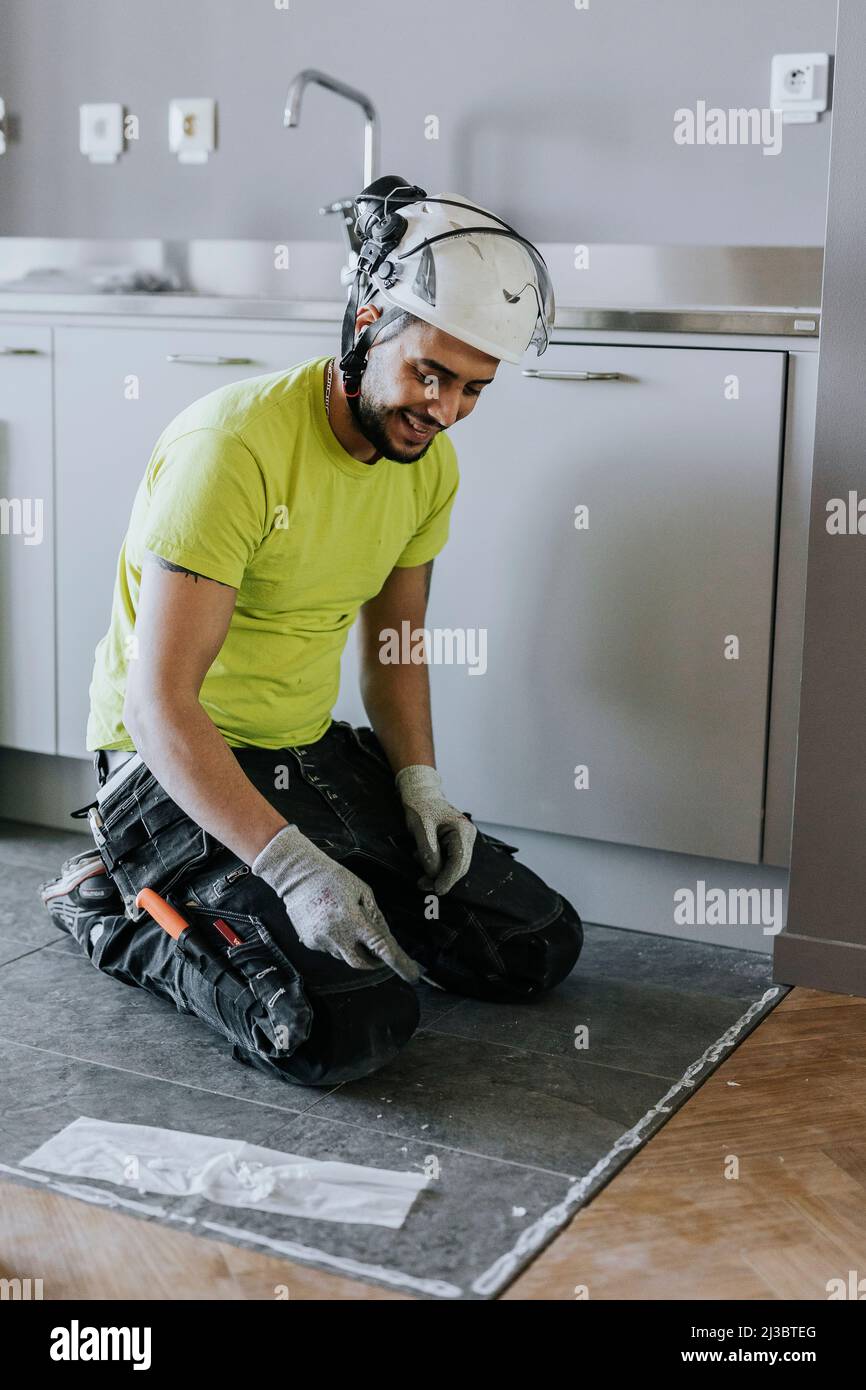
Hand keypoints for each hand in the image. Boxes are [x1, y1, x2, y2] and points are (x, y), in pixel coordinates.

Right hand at [251, 825, 420, 982]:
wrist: (297, 875)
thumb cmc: (333, 878)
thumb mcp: (363, 891)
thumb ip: (375, 916)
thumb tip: (385, 937)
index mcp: (352, 919)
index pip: (381, 947)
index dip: (398, 963)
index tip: (412, 974)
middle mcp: (335, 935)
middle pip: (360, 963)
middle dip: (373, 962)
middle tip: (379, 954)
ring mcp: (321, 941)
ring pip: (344, 956)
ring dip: (352, 948)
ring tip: (346, 923)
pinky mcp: (310, 942)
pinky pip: (330, 949)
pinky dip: (337, 942)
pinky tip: (331, 923)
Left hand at [395, 765, 476, 894]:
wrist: (420, 794)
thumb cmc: (420, 806)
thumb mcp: (421, 829)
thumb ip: (429, 852)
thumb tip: (434, 874)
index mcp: (463, 830)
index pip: (459, 861)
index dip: (448, 878)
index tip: (436, 889)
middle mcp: (467, 835)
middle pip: (459, 866)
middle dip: (441, 878)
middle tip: (422, 885)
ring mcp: (463, 839)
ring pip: (454, 865)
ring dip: (437, 871)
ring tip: (418, 864)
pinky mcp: (456, 843)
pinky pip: (448, 860)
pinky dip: (436, 864)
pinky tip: (421, 857)